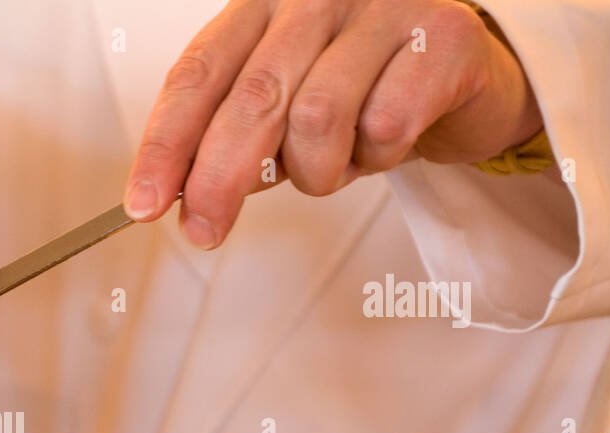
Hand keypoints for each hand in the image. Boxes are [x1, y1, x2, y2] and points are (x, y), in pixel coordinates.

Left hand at [123, 0, 542, 248]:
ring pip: (318, 120)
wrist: (466, 76)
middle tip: (204, 232)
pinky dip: (377, 158)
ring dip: (317, 172)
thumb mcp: (283, 108)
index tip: (144, 202)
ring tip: (332, 168)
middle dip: (218, 180)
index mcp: (264, 4)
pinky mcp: (444, 37)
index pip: (198, 72)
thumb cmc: (360, 91)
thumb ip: (231, 137)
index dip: (166, 143)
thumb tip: (178, 194)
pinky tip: (385, 144)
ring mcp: (385, 6)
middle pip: (252, 98)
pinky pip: (386, 127)